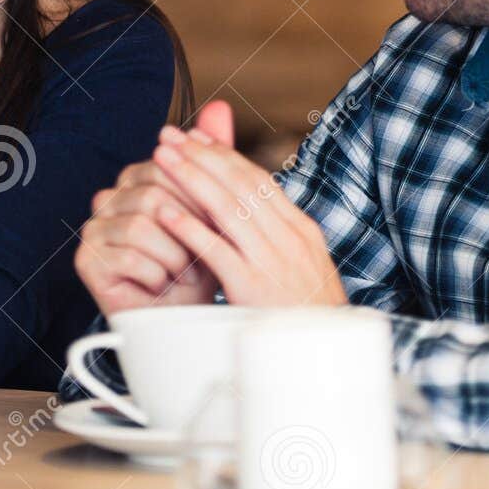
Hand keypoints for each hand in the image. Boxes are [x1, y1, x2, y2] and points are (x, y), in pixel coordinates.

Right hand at [75, 103, 232, 316]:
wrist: (184, 317)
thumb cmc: (200, 263)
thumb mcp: (214, 208)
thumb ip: (215, 157)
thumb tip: (221, 105)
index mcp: (137, 178)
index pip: (169, 169)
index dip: (198, 198)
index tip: (218, 224)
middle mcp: (110, 196)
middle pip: (155, 194)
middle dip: (188, 229)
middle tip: (203, 254)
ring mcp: (95, 226)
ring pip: (143, 224)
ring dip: (175, 256)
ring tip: (184, 274)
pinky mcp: (86, 258)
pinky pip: (129, 255)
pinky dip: (156, 274)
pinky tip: (163, 285)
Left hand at [149, 121, 346, 307]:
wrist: (328, 353)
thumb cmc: (310, 313)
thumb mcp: (305, 265)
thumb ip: (280, 234)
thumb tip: (257, 205)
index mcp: (300, 229)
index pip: (257, 179)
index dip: (223, 154)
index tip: (195, 136)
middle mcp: (287, 238)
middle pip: (238, 184)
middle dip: (199, 154)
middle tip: (168, 134)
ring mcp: (270, 261)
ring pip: (225, 208)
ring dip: (189, 178)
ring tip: (160, 158)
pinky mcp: (252, 288)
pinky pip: (217, 252)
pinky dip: (190, 229)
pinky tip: (166, 213)